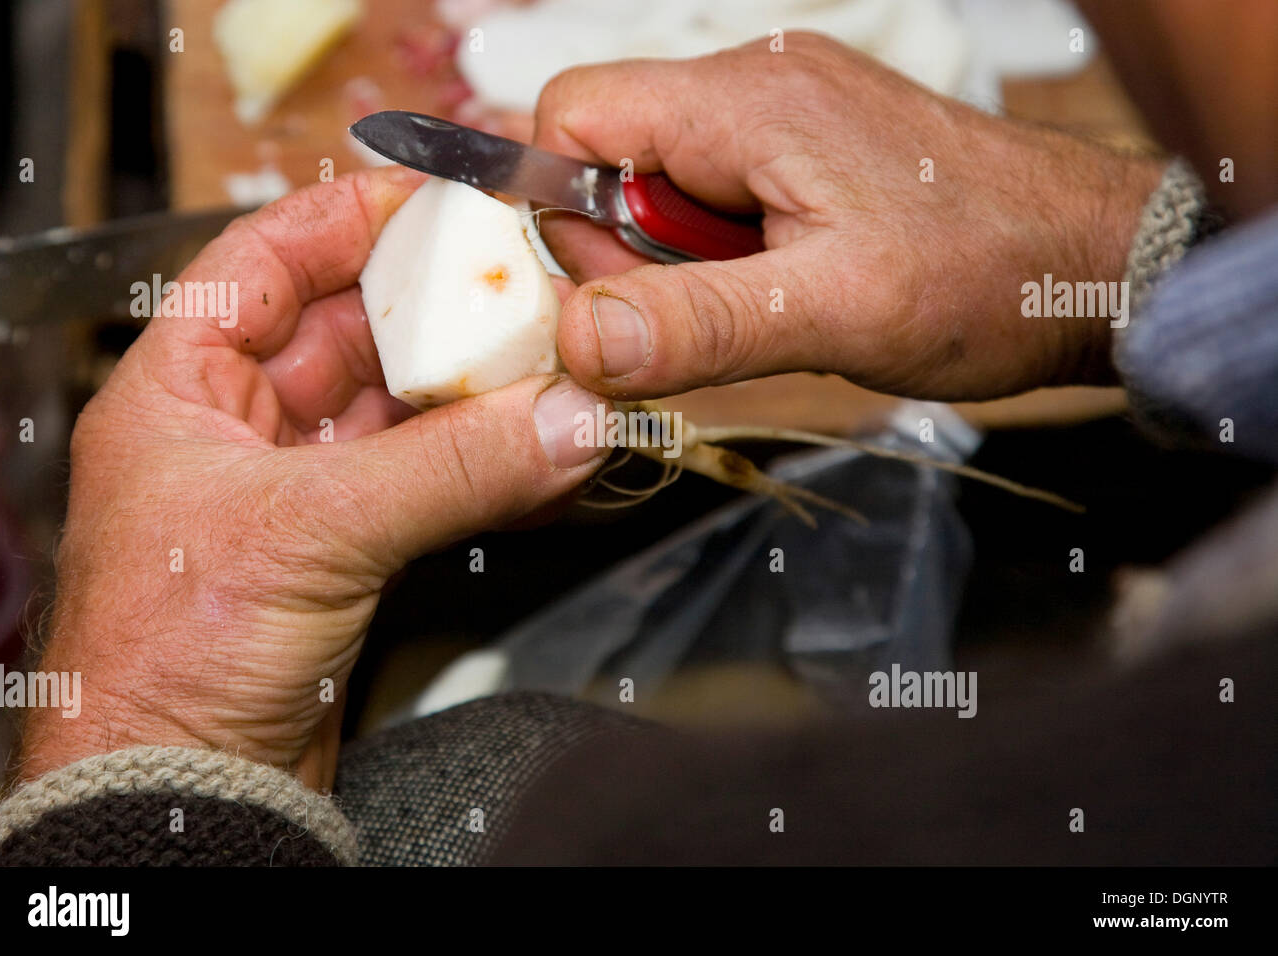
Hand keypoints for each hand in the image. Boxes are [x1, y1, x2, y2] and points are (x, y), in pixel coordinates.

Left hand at [20, 167, 607, 789]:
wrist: (178, 793)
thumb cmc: (160, 666)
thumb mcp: (308, 532)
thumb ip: (449, 469)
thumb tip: (557, 418)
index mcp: (179, 394)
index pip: (259, 265)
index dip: (343, 219)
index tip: (429, 199)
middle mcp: (236, 436)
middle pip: (347, 335)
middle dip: (434, 313)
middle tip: (515, 288)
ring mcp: (296, 496)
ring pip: (397, 414)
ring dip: (471, 397)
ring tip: (544, 368)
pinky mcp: (346, 556)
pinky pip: (426, 486)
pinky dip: (483, 471)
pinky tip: (536, 456)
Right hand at [535, 33, 1164, 401]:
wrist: (1095, 264)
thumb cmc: (993, 273)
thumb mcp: (835, 313)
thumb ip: (698, 323)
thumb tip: (578, 337)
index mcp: (747, 103)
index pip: (572, 116)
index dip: (566, 212)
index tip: (616, 295)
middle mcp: (757, 90)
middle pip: (610, 159)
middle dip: (631, 253)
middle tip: (711, 312)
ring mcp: (784, 121)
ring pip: (661, 189)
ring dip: (684, 265)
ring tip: (769, 302)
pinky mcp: (807, 157)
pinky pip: (717, 202)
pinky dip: (724, 260)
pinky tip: (784, 290)